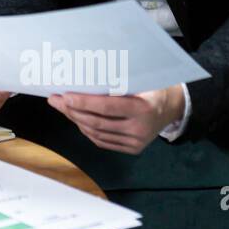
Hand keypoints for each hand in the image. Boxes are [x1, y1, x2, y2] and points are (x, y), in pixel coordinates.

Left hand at [47, 84, 184, 153]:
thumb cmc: (152, 87)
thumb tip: (82, 78)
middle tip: (55, 100)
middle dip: (72, 111)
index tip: (64, 96)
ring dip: (76, 121)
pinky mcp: (132, 149)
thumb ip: (116, 82)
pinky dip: (87, 131)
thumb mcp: (140, 80)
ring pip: (97, 133)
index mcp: (143, 108)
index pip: (106, 106)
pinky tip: (77, 120)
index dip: (83, 102)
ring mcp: (136, 142)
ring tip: (62, 108)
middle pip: (97, 122)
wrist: (172, 108)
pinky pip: (103, 141)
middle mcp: (139, 129)